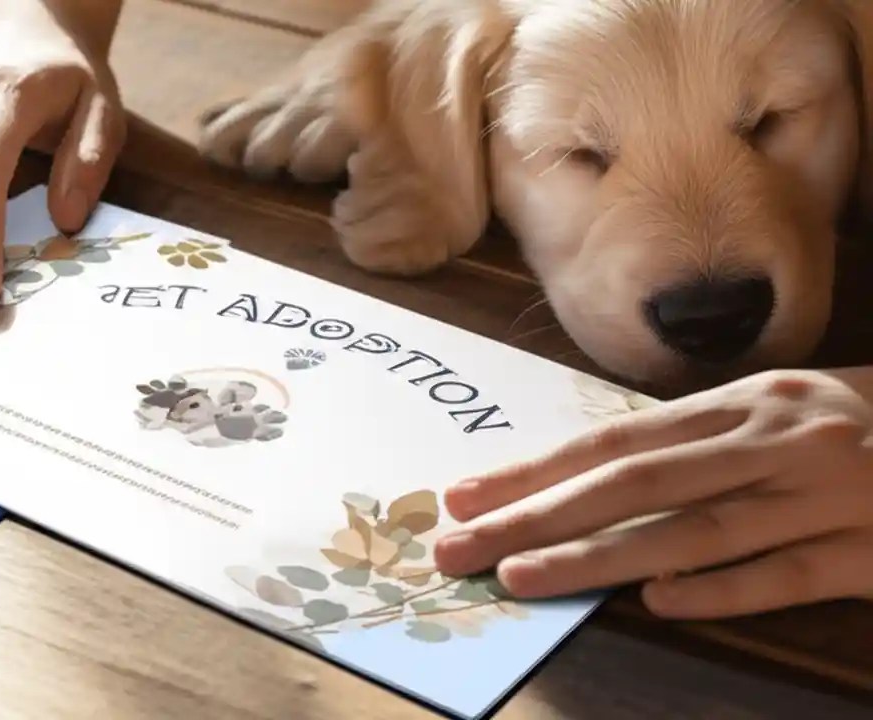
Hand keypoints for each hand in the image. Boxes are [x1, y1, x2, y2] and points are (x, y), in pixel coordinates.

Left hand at [435, 369, 872, 618]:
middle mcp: (774, 440)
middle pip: (635, 481)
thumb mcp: (778, 417)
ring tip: (523, 579)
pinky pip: (787, 570)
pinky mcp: (872, 550)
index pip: (616, 440)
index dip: (535, 469)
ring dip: (600, 556)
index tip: (462, 495)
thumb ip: (696, 445)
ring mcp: (825, 494)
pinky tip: (660, 602)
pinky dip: (723, 588)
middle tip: (459, 547)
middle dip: (536, 514)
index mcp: (744, 404)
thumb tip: (591, 480)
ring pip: (695, 528)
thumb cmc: (860, 429)